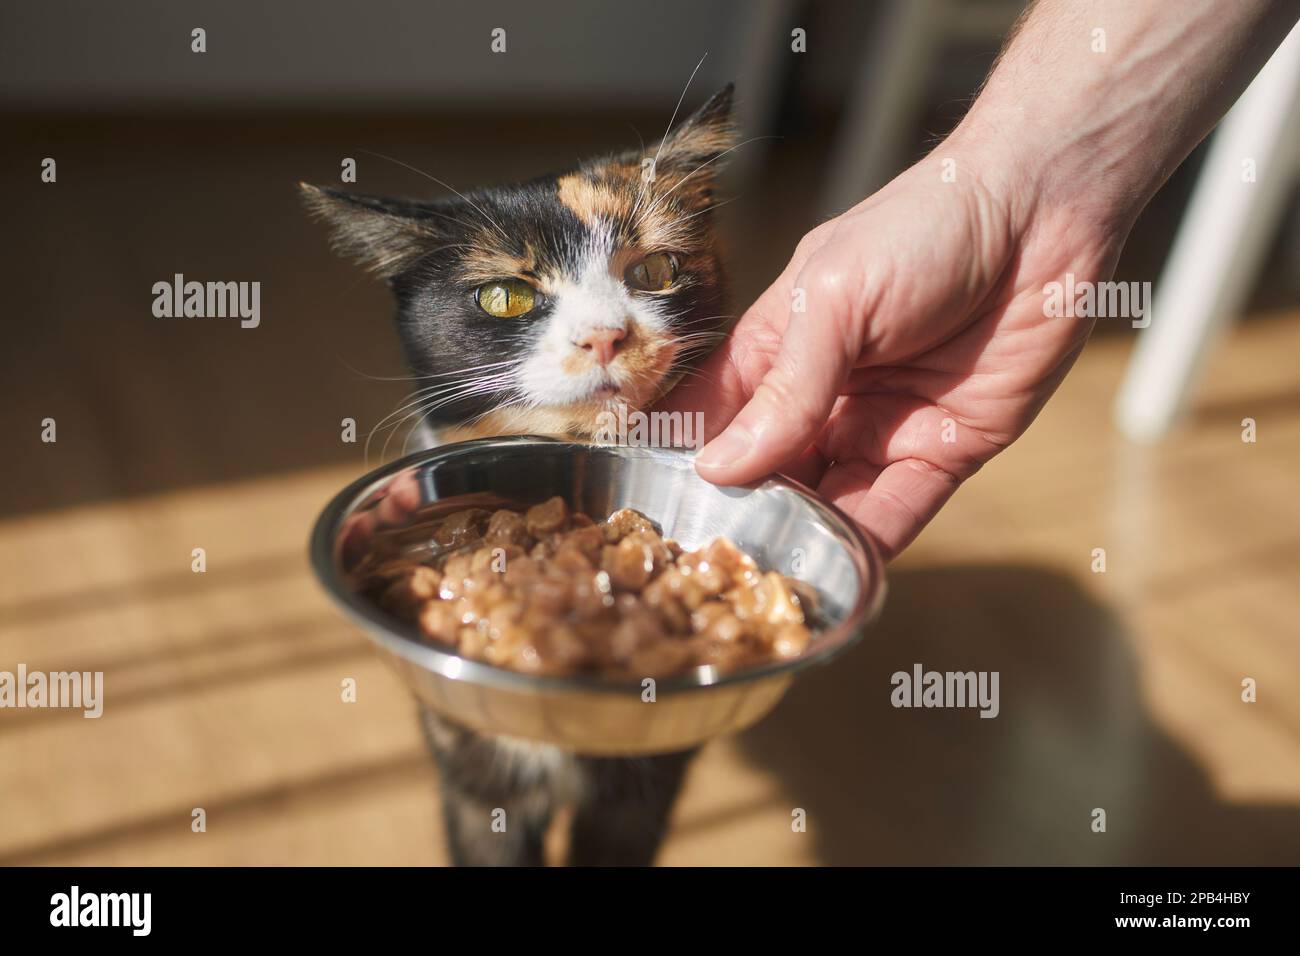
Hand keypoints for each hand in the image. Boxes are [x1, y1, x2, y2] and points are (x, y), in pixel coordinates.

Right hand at [658, 140, 1123, 559]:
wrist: (1044, 210)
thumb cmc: (924, 228)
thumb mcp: (835, 300)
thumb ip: (785, 389)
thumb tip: (719, 467)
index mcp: (781, 349)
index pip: (718, 419)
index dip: (689, 465)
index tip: (661, 517)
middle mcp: (825, 396)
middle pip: (771, 473)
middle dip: (746, 516)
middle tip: (714, 569)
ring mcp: (883, 428)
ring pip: (830, 502)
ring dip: (804, 540)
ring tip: (770, 584)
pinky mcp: (946, 452)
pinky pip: (899, 510)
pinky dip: (870, 546)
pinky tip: (841, 577)